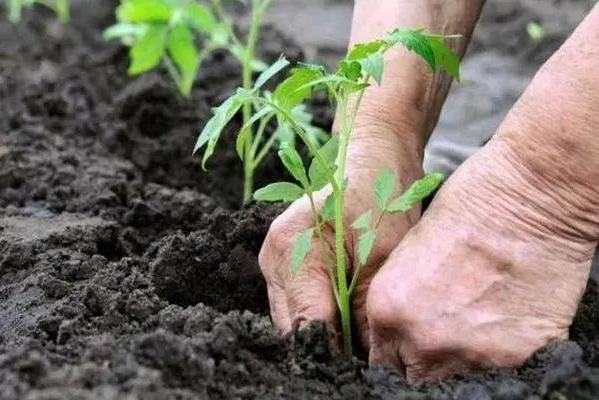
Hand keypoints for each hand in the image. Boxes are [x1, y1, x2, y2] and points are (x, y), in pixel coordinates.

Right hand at [259, 118, 422, 347]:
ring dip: (323, 331)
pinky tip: (346, 316)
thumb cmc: (380, 195)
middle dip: (327, 345)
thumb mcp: (382, 256)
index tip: (361, 368)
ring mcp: (274, 260)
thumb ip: (367, 311)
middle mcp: (273, 257)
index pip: (307, 324)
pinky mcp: (283, 262)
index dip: (334, 353)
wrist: (372, 158)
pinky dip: (320, 314)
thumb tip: (366, 357)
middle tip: (363, 356)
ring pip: (293, 318)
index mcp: (292, 249)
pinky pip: (297, 303)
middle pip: (293, 326)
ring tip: (357, 337)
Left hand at [366, 136, 596, 380]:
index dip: (396, 350)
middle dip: (423, 358)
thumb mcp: (410, 250)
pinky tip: (505, 314)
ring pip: (455, 375)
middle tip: (442, 331)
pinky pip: (500, 368)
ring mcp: (470, 352)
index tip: (407, 344)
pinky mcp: (516, 355)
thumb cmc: (467, 205)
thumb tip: (404, 326)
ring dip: (461, 354)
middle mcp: (422, 339)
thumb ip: (400, 299)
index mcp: (388, 310)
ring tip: (477, 317)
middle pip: (415, 374)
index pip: (381, 359)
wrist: (529, 195)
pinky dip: (501, 348)